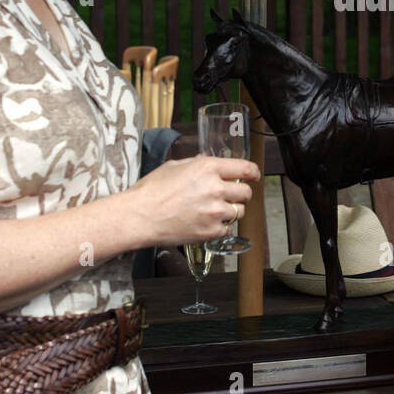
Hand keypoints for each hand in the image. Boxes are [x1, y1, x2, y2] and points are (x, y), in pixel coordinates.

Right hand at [127, 156, 258, 247]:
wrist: (139, 216)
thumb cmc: (152, 190)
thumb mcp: (175, 166)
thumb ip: (197, 163)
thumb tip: (209, 161)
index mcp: (208, 168)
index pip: (245, 168)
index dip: (253, 173)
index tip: (254, 176)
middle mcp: (215, 188)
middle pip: (246, 192)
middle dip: (240, 193)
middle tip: (230, 196)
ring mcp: (214, 212)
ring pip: (239, 211)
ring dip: (231, 210)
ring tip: (213, 210)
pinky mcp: (210, 231)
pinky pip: (227, 228)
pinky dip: (220, 226)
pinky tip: (205, 222)